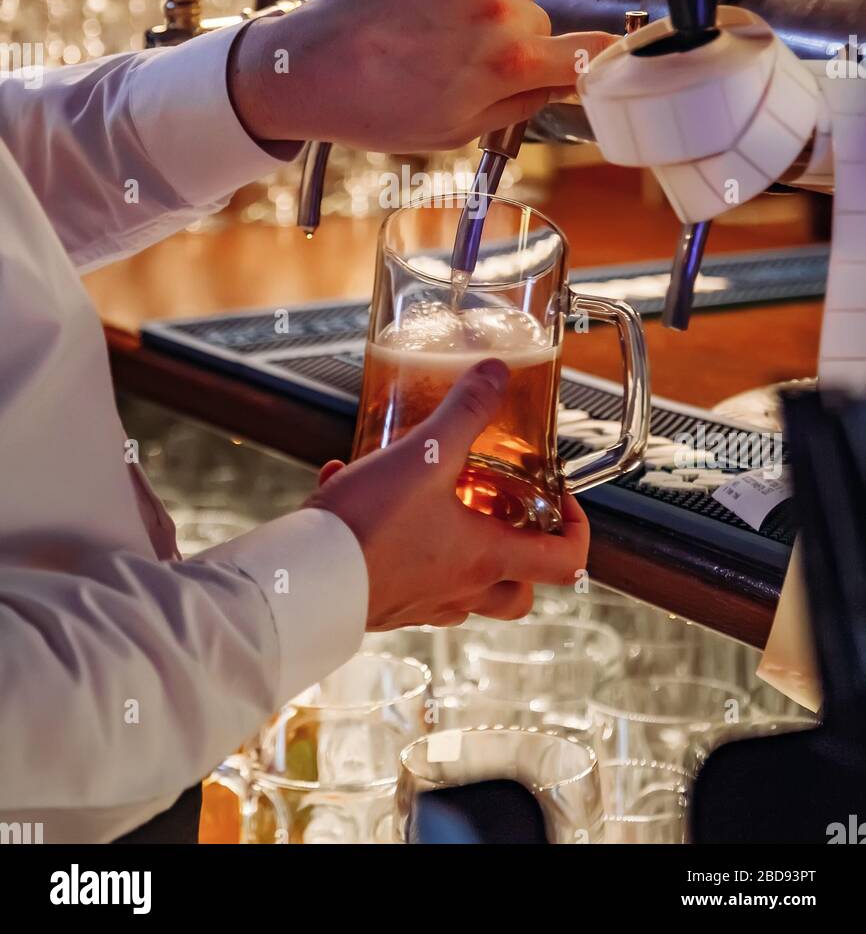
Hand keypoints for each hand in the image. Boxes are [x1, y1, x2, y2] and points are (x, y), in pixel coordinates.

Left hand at [229, 0, 613, 152]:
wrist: (311, 69)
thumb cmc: (376, 108)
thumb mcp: (456, 131)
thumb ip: (518, 106)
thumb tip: (555, 84)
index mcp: (509, 67)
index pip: (589, 54)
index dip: (591, 62)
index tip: (585, 62)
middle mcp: (498, 14)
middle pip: (542, 20)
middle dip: (518, 39)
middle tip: (467, 57)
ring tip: (446, 21)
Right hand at [305, 359, 589, 629]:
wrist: (301, 581)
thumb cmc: (368, 529)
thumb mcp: (425, 454)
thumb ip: (465, 412)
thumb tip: (498, 374)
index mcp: (486, 558)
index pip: (564, 562)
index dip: (578, 531)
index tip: (564, 503)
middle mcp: (460, 590)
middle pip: (519, 594)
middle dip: (526, 559)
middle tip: (512, 517)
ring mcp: (422, 604)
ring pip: (466, 594)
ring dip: (466, 557)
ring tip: (443, 509)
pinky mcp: (383, 604)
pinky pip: (407, 579)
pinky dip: (400, 543)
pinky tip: (362, 494)